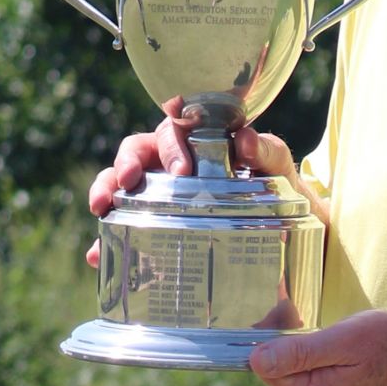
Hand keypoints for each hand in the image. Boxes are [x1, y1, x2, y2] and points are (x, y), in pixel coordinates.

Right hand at [84, 119, 312, 268]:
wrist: (287, 226)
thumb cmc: (277, 184)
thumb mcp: (277, 166)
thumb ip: (266, 150)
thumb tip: (243, 140)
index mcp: (198, 141)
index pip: (174, 130)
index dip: (169, 145)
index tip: (180, 170)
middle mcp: (170, 162)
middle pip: (137, 151)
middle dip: (126, 164)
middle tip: (128, 183)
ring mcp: (158, 192)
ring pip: (120, 182)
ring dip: (105, 189)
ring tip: (100, 209)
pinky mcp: (153, 222)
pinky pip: (123, 225)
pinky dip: (107, 239)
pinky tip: (99, 255)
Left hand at [249, 310, 386, 385]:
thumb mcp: (344, 341)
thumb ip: (299, 353)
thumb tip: (256, 360)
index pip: (262, 364)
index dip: (270, 332)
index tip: (286, 308)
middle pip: (270, 367)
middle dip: (279, 335)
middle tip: (295, 308)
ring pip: (284, 368)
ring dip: (291, 341)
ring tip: (311, 323)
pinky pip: (299, 374)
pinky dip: (304, 352)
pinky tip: (320, 339)